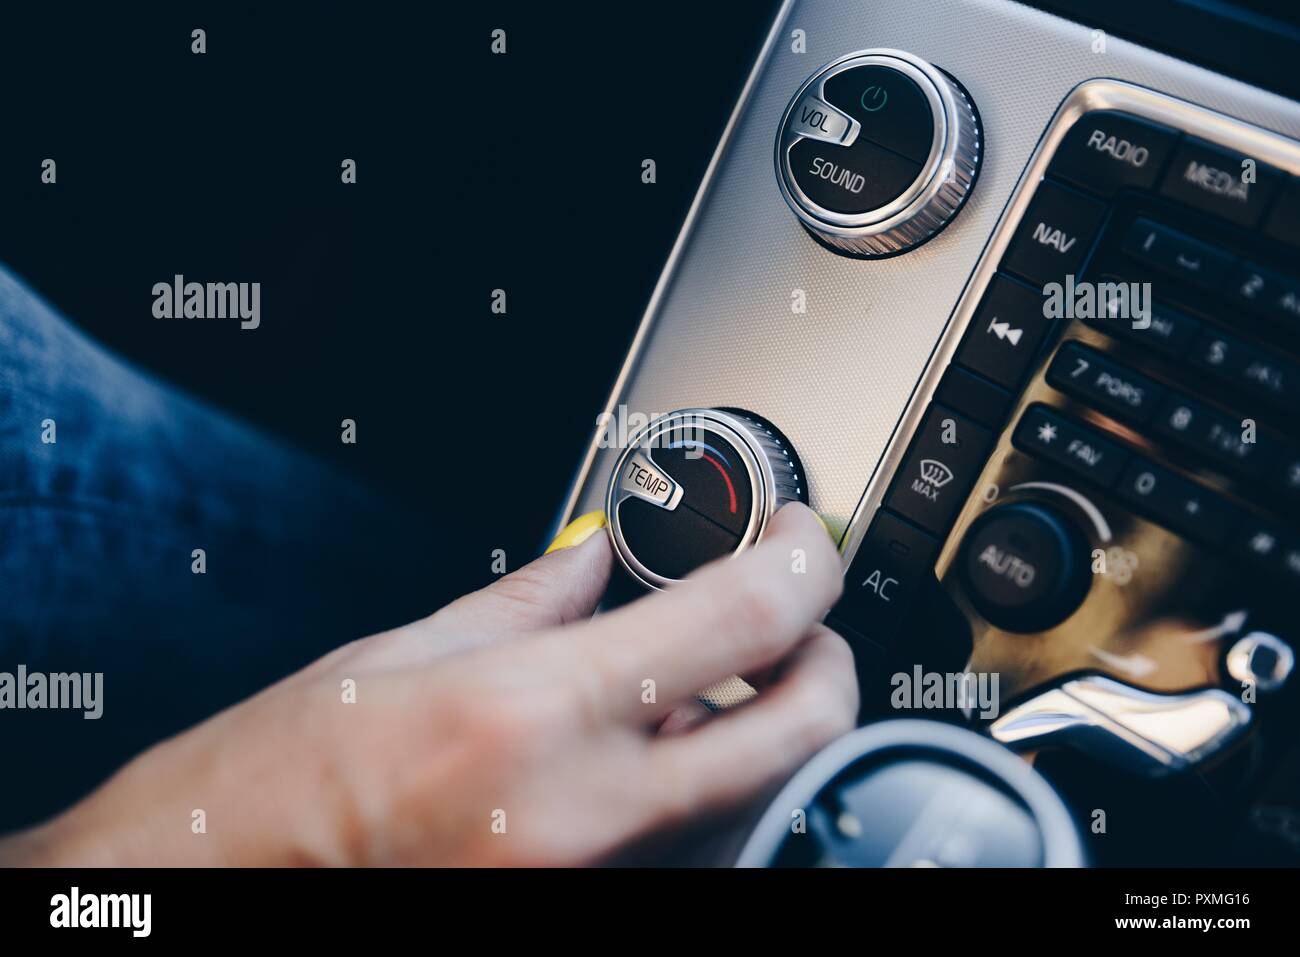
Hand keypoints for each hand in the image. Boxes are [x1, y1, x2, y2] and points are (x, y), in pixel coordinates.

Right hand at [1, 503, 854, 865]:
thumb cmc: (278, 781)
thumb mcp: (401, 653)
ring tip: (709, 676)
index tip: (799, 535)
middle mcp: (583, 810)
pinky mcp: (596, 903)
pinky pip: (688, 838)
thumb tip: (598, 560)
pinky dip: (698, 783)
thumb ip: (531, 601)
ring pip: (752, 791)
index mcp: (530, 711)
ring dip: (759, 723)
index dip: (801, 561)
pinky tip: (648, 747)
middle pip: (799, 730)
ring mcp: (599, 878)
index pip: (739, 620)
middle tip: (797, 615)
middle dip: (825, 658)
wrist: (217, 888)